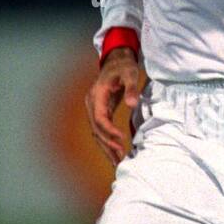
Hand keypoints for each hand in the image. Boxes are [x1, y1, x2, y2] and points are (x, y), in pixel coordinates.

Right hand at [85, 49, 139, 166]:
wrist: (116, 62)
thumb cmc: (124, 67)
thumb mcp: (130, 74)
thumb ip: (131, 88)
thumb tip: (132, 104)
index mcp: (97, 94)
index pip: (100, 118)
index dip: (109, 130)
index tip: (122, 139)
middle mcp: (92, 103)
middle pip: (96, 129)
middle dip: (108, 143)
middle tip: (122, 155)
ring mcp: (93, 108)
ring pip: (96, 132)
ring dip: (106, 147)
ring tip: (118, 162)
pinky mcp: (99, 112)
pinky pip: (100, 130)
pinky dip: (107, 142)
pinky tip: (115, 154)